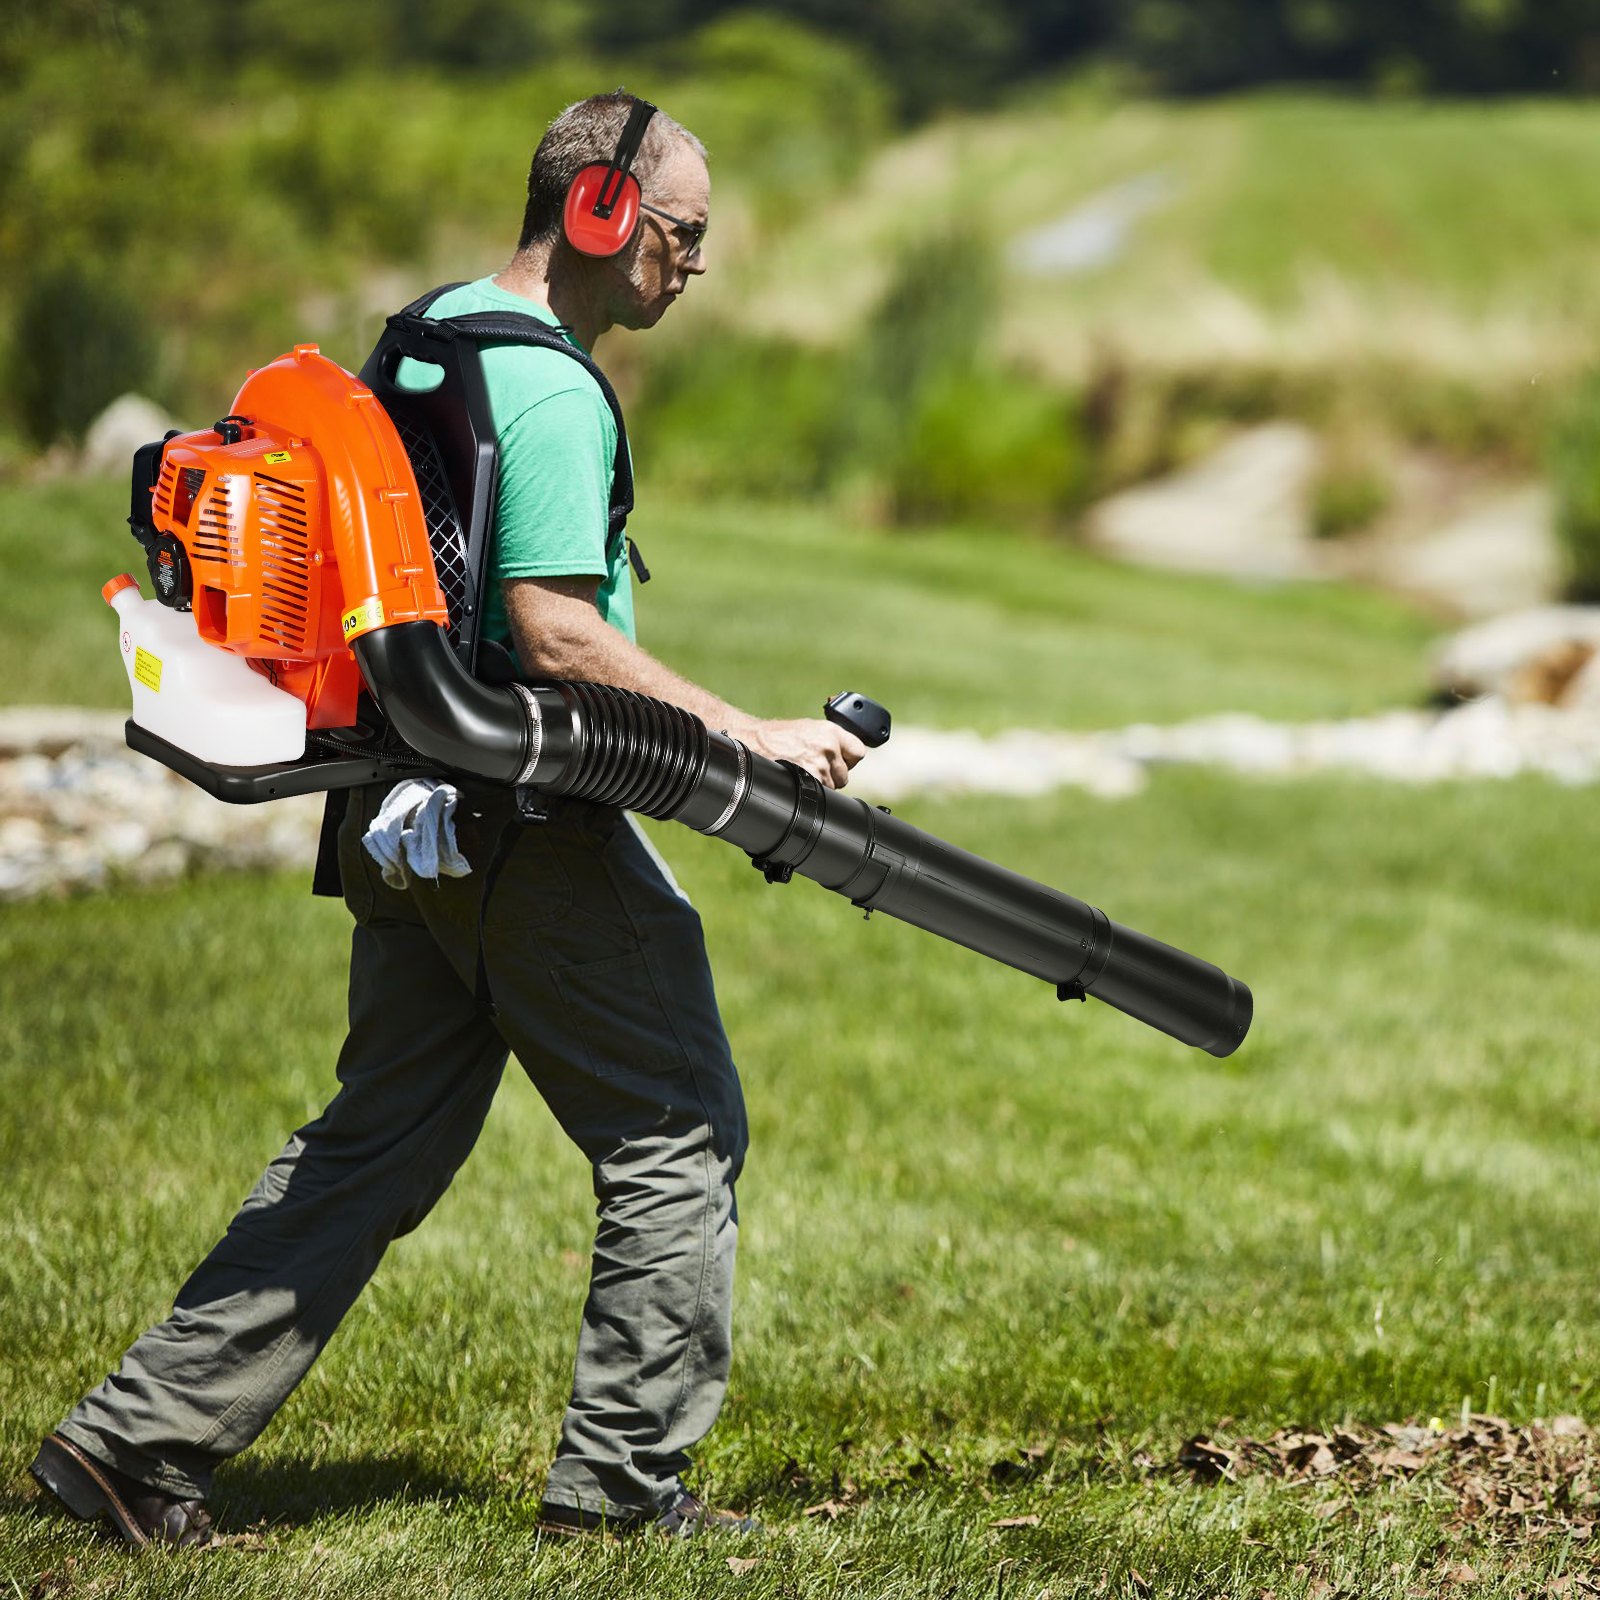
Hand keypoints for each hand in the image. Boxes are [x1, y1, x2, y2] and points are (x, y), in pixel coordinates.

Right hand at [744, 718, 866, 788]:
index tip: (842, 762)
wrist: (756, 740)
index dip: (849, 760)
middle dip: (832, 775)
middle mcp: (829, 746)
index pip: (859, 752)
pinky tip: (799, 778)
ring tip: (803, 770)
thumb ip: (831, 740)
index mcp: (832, 731)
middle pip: (845, 774)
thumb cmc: (779, 735)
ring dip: (820, 783)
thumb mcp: (810, 728)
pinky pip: (821, 792)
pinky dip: (811, 789)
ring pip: (833, 786)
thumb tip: (845, 755)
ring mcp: (820, 763)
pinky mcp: (811, 777)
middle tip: (814, 768)